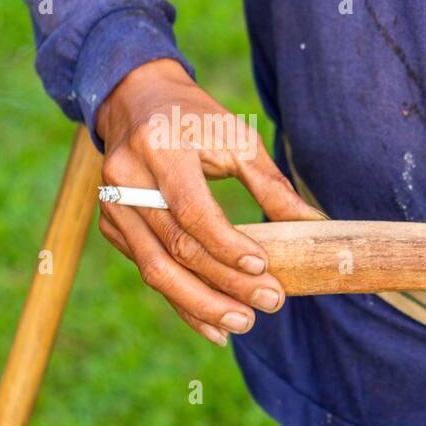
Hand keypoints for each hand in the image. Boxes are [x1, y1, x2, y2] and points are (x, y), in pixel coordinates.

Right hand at [96, 58, 320, 345]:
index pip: (193, 211)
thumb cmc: (198, 120)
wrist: (137, 101)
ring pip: (155, 269)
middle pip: (175, 248)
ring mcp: (112, 205)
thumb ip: (272, 185)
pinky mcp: (111, 225)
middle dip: (224, 283)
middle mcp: (127, 179)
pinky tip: (212, 324)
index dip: (227, 245)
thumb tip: (314, 225)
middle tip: (268, 305)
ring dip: (200, 305)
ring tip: (242, 324)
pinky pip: (148, 271)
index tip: (264, 269)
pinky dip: (181, 301)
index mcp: (161, 149)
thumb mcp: (239, 138)